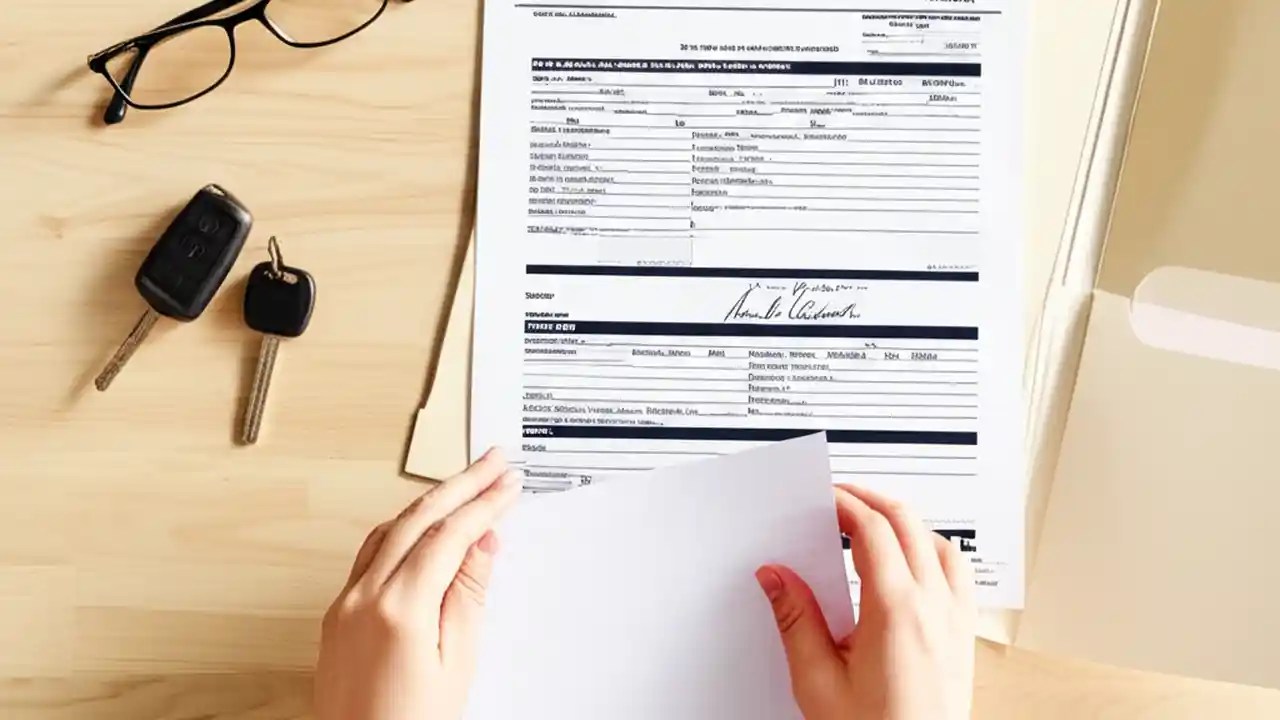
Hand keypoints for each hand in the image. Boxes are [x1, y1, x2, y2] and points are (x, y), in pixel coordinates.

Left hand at [314, 449, 519, 719]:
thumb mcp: (457, 662)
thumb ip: (467, 596)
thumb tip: (481, 545)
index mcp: (398, 608)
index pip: (449, 535)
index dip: (483, 504)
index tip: (507, 484)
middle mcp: (363, 598)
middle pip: (418, 519)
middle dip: (460, 485)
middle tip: (493, 463)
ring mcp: (345, 605)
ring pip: (389, 530)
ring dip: (430, 503)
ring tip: (464, 487)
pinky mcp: (338, 617)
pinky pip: (371, 554)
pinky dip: (404, 531)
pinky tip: (424, 529)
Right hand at [756, 484, 976, 719]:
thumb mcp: (818, 681)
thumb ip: (796, 620)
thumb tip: (775, 577)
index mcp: (897, 610)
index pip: (871, 529)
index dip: (844, 503)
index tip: (823, 498)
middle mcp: (935, 607)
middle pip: (908, 523)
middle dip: (871, 499)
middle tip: (841, 497)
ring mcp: (956, 620)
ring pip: (938, 542)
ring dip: (905, 521)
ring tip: (873, 521)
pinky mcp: (964, 636)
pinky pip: (958, 572)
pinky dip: (933, 549)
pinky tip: (914, 560)